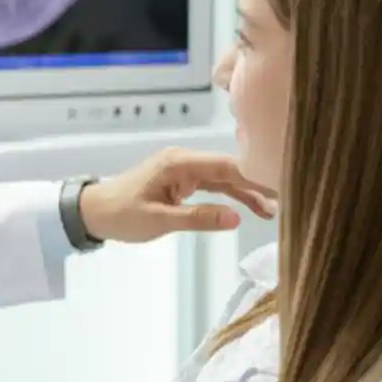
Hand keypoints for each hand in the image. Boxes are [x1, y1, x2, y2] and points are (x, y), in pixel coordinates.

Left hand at [79, 148, 277, 242]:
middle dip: (257, 183)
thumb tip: (236, 219)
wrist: (94, 212)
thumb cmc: (122, 215)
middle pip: (229, 169)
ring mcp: (184, 170)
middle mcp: (185, 160)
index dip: (255, 175)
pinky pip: (213, 185)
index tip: (281, 185)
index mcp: (179, 163)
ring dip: (247, 192)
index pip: (226, 166)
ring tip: (274, 211)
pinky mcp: (182, 180)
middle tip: (288, 199)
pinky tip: (250, 208)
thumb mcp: (159, 220)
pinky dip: (231, 196)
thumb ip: (198, 218)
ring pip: (224, 178)